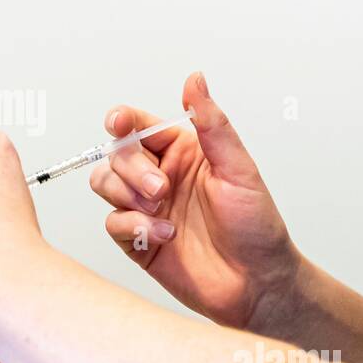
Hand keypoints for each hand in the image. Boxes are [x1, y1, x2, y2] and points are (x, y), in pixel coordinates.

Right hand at [89, 72, 301, 330]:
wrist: (257, 283)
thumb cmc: (256, 227)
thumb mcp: (239, 169)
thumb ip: (212, 123)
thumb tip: (195, 79)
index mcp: (182, 152)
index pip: (139, 126)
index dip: (122, 120)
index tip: (118, 123)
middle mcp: (160, 176)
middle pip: (116, 154)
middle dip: (132, 168)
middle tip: (161, 188)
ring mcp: (146, 208)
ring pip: (105, 183)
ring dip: (127, 193)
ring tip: (161, 211)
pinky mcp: (138, 240)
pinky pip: (113, 222)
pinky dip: (133, 226)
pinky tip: (163, 235)